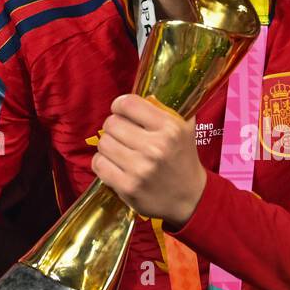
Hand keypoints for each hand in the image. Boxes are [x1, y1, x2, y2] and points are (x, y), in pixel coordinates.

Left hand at [92, 94, 206, 226]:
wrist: (190, 199)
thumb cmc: (183, 159)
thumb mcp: (185, 129)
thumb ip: (168, 108)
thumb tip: (148, 89)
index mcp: (169, 128)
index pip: (128, 103)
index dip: (119, 105)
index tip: (121, 112)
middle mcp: (155, 147)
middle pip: (111, 123)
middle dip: (114, 127)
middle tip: (122, 134)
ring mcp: (140, 169)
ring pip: (103, 143)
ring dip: (107, 145)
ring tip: (119, 150)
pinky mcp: (128, 187)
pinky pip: (98, 164)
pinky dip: (102, 163)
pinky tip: (114, 165)